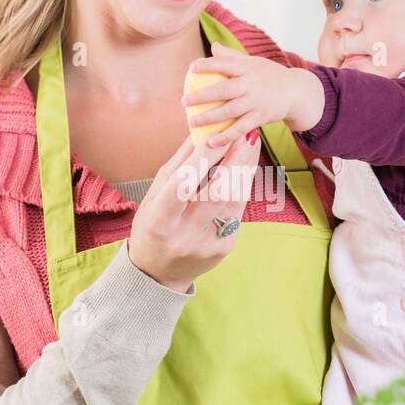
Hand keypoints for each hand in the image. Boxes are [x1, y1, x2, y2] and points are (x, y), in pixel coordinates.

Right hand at [127, 130, 261, 292]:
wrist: (157, 273)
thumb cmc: (153, 225)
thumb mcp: (154, 195)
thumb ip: (178, 165)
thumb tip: (199, 131)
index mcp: (159, 219)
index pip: (185, 183)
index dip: (205, 157)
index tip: (220, 133)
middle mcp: (184, 234)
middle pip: (217, 192)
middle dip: (236, 159)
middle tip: (246, 133)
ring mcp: (207, 244)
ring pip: (234, 201)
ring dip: (245, 170)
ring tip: (251, 145)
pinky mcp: (224, 249)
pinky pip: (236, 212)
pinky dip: (241, 188)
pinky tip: (244, 170)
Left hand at [181, 42, 324, 147]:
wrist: (297, 91)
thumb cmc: (270, 75)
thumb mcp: (253, 62)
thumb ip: (232, 56)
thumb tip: (213, 46)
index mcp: (247, 67)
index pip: (225, 64)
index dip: (208, 65)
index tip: (192, 68)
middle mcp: (251, 83)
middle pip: (223, 90)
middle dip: (202, 96)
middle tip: (184, 101)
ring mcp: (256, 101)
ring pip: (230, 111)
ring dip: (209, 118)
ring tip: (192, 122)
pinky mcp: (261, 117)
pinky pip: (241, 128)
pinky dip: (226, 136)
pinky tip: (212, 141)